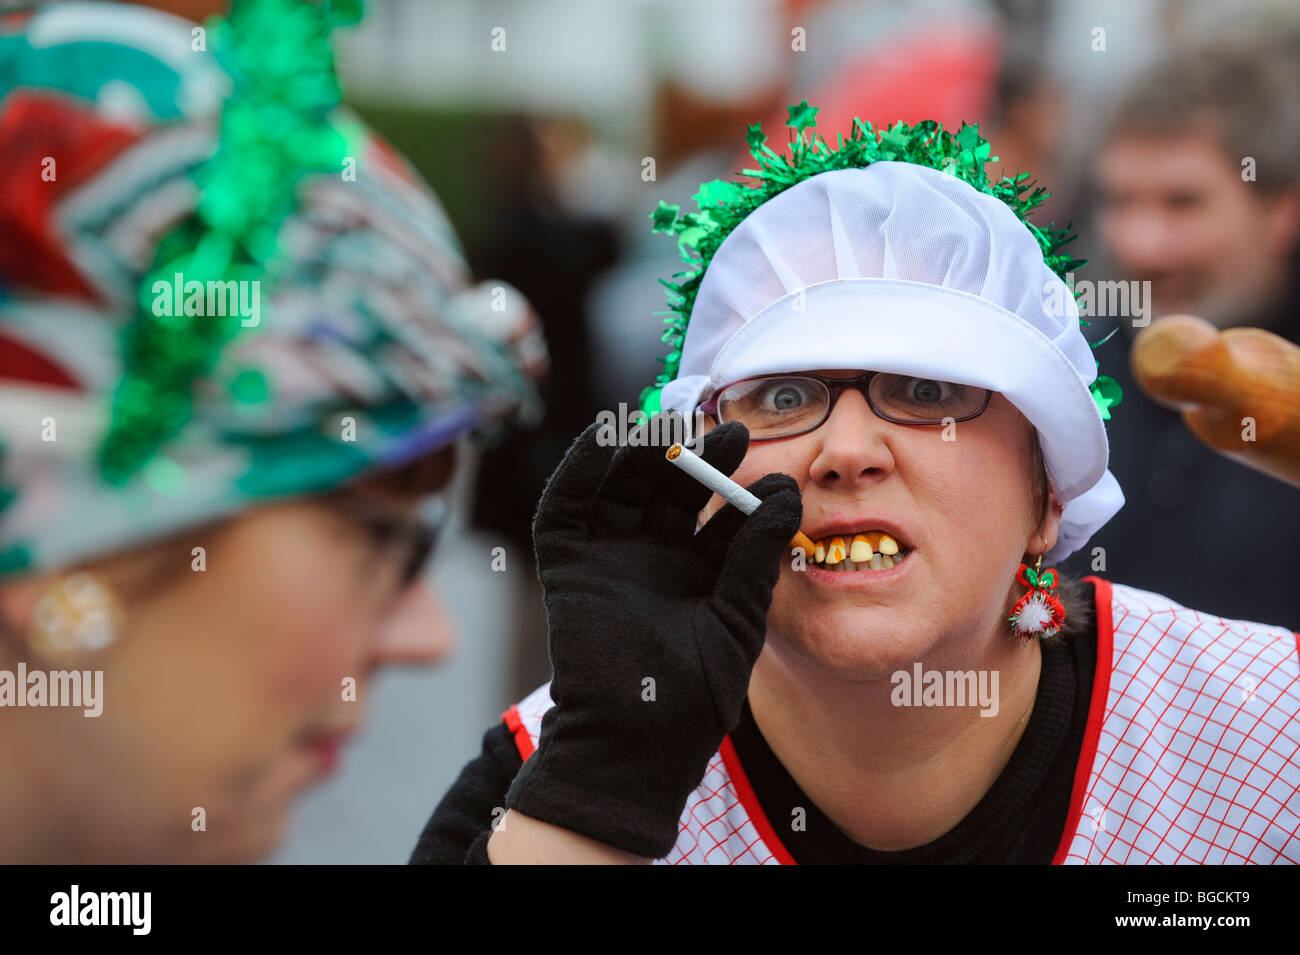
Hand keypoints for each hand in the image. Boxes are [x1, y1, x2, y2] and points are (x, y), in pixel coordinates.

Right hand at [504, 413, 801, 857]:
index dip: (743, 491)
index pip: (717, 516)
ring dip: (642, 450)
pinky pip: (568, 505)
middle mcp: (651, 557)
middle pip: (669, 488)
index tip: (776, 470)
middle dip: (698, 459)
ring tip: (675, 424)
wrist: (637, 743)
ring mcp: (608, 558)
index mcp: (695, 573)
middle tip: (733, 434)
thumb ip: (754, 557)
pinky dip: (581, 467)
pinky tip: (610, 437)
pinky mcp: (568, 565)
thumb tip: (785, 497)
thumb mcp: (738, 618)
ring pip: (621, 486)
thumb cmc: (694, 696)